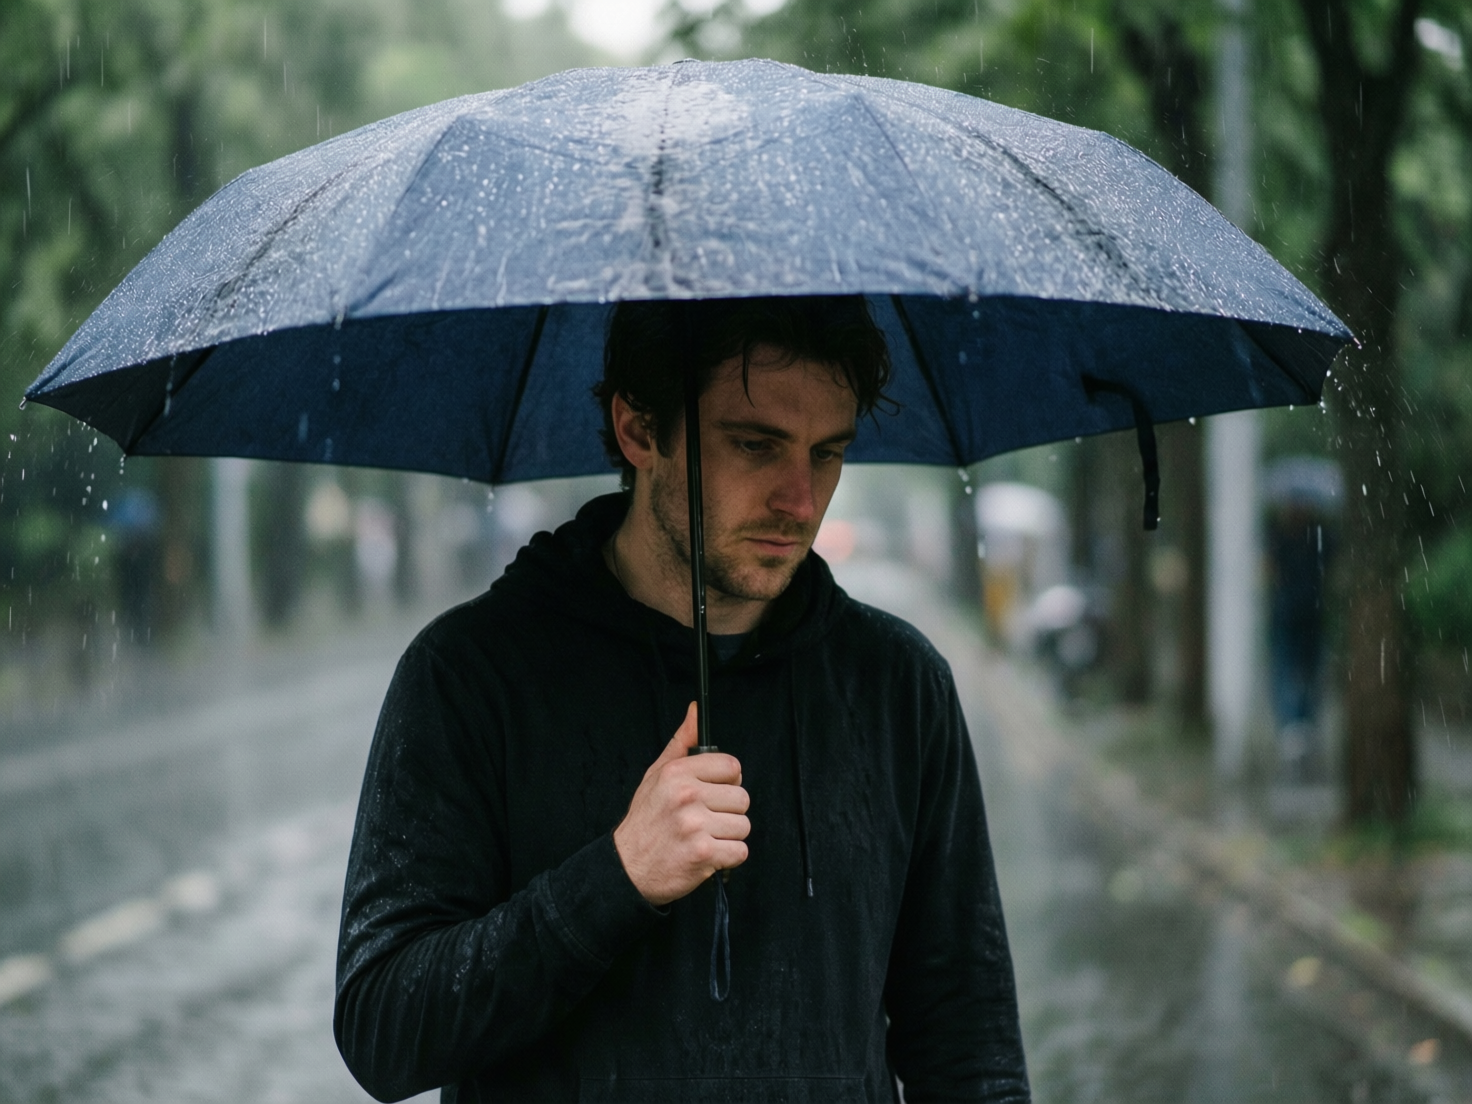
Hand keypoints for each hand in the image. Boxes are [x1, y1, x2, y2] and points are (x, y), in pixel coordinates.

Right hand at [613, 703, 749, 906]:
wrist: (626, 867)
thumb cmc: (645, 821)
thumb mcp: (657, 775)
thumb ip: (682, 743)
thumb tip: (695, 710)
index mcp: (677, 773)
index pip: (732, 767)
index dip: (728, 783)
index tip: (715, 793)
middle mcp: (687, 796)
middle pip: (742, 799)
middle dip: (729, 812)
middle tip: (706, 820)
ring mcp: (695, 825)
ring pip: (743, 826)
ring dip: (728, 837)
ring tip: (704, 837)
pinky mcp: (703, 854)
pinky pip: (740, 852)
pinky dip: (727, 858)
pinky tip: (707, 854)